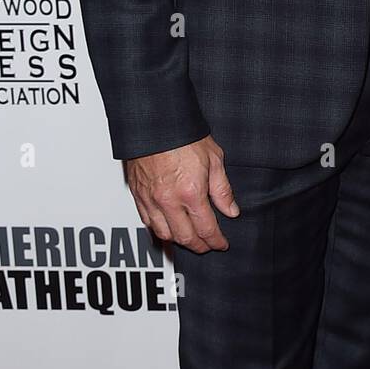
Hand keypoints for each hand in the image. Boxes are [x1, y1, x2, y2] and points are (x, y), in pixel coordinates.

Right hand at [125, 134, 238, 252]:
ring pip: (164, 235)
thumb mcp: (214, 158)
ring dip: (179, 242)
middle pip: (185, 237)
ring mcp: (150, 199)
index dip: (216, 241)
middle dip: (199, 246)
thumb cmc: (185, 135)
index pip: (206, 228)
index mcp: (190, 192)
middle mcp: (168, 200)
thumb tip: (231, 211)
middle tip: (208, 245)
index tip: (221, 244)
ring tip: (190, 239)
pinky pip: (147, 223)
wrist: (156, 122)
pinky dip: (159, 231)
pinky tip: (168, 229)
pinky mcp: (137, 195)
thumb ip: (222, 189)